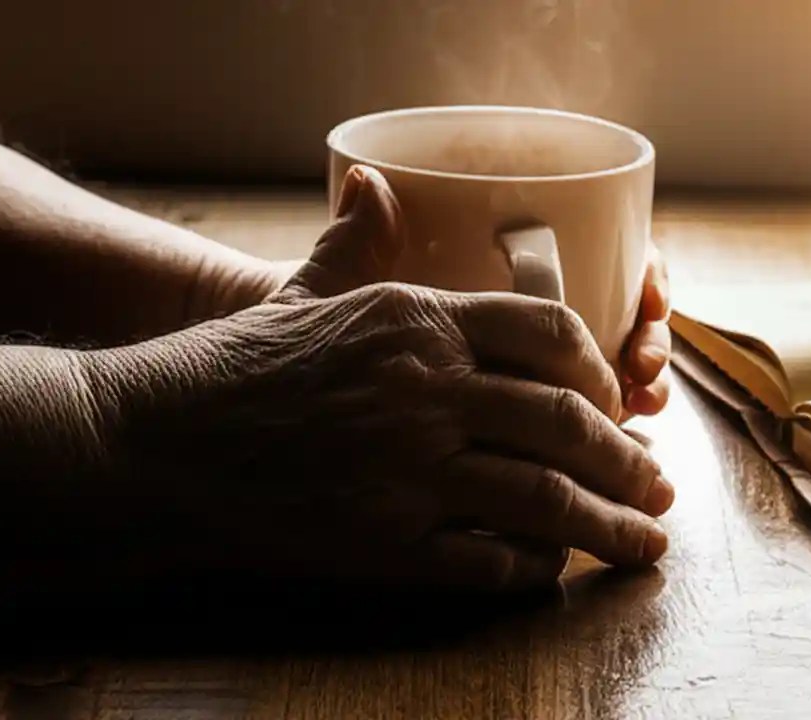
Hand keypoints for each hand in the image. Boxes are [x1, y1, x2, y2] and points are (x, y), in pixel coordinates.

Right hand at [84, 166, 674, 591]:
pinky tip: (550, 574)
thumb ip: (353, 243)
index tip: (613, 400)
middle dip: (630, 462)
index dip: (597, 369)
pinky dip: (531, 571)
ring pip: (546, 501)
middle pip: (566, 423)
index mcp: (417, 321)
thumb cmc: (230, 366)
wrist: (152, 441)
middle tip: (658, 489)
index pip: (549, 332)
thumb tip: (374, 183)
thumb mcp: (301, 293)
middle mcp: (428, 391)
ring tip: (645, 548)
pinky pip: (487, 563)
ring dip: (610, 529)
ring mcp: (409, 471)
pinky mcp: (383, 542)